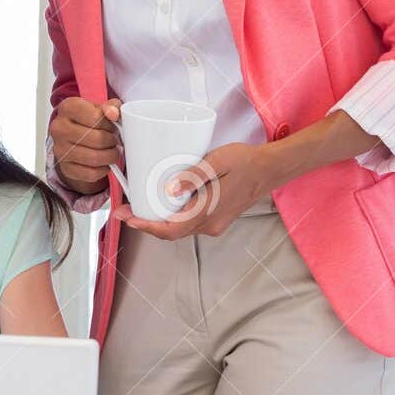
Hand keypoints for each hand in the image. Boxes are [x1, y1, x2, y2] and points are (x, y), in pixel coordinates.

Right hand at [48, 97, 121, 193]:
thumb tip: (114, 113)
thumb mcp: (99, 108)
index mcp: (68, 108)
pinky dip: (102, 170)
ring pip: (95, 158)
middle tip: (114, 141)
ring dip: (110, 156)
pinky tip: (104, 163)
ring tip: (112, 152)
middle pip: (97, 139)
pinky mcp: (65, 168)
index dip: (110, 124)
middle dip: (112, 142)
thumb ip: (111, 106)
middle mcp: (59, 128)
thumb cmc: (88, 120)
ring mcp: (60, 149)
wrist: (73, 137)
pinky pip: (90, 173)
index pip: (96, 117)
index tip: (112, 125)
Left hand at [113, 141, 283, 239]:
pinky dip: (171, 217)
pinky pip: (189, 222)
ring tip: (137, 206)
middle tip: (123, 210)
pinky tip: (161, 203)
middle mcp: (210, 225)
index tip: (125, 217)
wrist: (270, 168)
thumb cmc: (245, 161)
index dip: (145, 226)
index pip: (170, 230)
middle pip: (171, 232)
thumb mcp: (217, 162)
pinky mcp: (216, 217)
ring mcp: (214, 223)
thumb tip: (168, 191)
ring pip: (179, 228)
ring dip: (157, 221)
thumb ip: (193, 176)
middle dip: (145, 223)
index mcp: (208, 214)